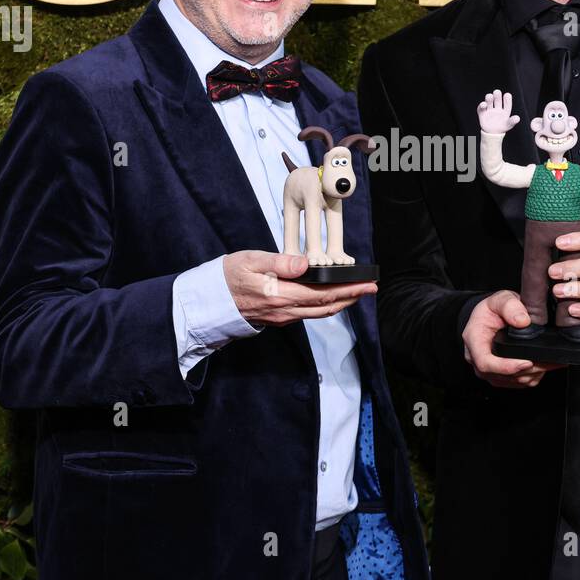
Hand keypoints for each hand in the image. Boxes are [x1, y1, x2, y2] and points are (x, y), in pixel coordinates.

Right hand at [224, 251, 375, 326]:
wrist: (209, 301)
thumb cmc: (227, 276)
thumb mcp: (250, 261)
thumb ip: (279, 263)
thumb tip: (304, 263)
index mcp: (281, 295)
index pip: (323, 294)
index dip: (349, 290)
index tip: (367, 284)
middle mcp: (285, 310)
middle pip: (327, 306)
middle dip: (352, 298)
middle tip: (371, 288)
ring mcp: (283, 317)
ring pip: (319, 313)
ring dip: (341, 303)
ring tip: (357, 293)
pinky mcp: (279, 318)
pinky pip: (309, 313)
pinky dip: (325, 305)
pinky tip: (331, 297)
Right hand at [461, 290, 564, 388]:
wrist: (489, 318)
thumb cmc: (491, 311)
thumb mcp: (499, 298)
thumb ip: (510, 305)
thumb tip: (522, 321)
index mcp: (474, 341)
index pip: (485, 363)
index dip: (506, 367)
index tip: (526, 362)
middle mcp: (478, 360)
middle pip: (504, 375)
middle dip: (529, 369)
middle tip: (550, 360)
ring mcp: (490, 371)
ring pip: (514, 381)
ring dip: (535, 373)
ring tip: (551, 360)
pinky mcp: (502, 377)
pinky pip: (520, 383)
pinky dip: (534, 375)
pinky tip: (543, 363)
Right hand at [477, 89, 520, 134]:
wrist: (492, 134)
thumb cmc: (502, 127)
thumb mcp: (508, 125)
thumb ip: (512, 121)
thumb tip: (517, 118)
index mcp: (505, 110)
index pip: (506, 103)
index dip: (507, 99)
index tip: (507, 95)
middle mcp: (497, 108)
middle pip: (497, 100)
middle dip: (497, 95)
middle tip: (497, 92)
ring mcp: (489, 110)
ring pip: (489, 102)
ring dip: (489, 98)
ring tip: (490, 96)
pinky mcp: (482, 114)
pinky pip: (481, 108)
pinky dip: (482, 105)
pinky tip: (484, 104)